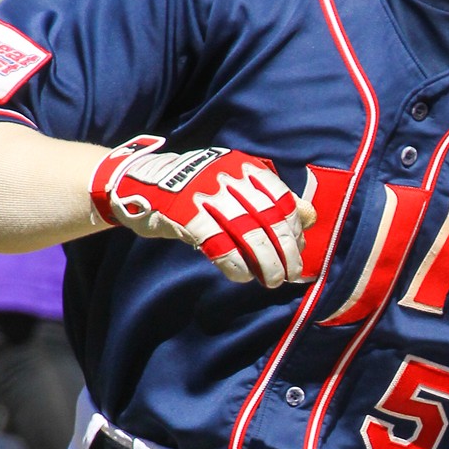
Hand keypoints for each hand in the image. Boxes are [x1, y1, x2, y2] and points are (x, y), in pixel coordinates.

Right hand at [89, 134, 315, 287]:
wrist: (137, 182)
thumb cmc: (194, 189)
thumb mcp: (234, 184)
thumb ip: (273, 198)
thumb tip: (311, 217)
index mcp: (242, 167)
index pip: (281, 199)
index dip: (293, 229)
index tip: (297, 250)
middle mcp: (227, 177)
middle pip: (269, 218)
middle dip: (286, 251)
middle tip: (292, 274)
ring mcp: (205, 195)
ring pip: (249, 233)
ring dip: (266, 263)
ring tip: (272, 281)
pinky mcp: (185, 215)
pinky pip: (219, 245)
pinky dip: (234, 265)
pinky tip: (241, 277)